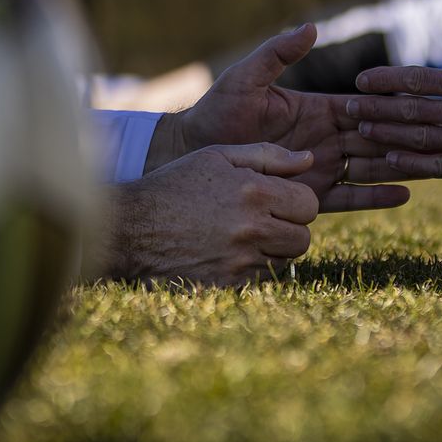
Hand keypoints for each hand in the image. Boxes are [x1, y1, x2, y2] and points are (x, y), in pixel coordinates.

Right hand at [101, 143, 318, 285]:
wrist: (131, 228)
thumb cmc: (176, 185)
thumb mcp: (217, 156)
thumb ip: (268, 155)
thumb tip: (310, 160)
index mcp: (254, 192)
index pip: (309, 205)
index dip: (296, 201)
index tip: (278, 200)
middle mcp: (252, 229)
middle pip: (303, 238)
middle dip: (289, 229)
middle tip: (263, 220)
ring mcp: (240, 261)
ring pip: (284, 262)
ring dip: (272, 250)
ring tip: (243, 236)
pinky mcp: (227, 286)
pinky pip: (261, 280)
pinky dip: (252, 269)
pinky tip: (229, 254)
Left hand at [149, 24, 409, 213]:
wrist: (195, 154)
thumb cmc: (219, 111)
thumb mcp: (247, 79)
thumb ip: (277, 55)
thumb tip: (310, 28)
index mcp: (319, 109)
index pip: (364, 104)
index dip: (390, 103)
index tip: (419, 98)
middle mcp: (328, 139)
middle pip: (376, 136)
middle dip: (405, 134)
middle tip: (440, 132)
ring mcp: (324, 168)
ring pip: (372, 167)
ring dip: (399, 164)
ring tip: (433, 163)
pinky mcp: (314, 196)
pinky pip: (352, 197)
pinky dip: (378, 196)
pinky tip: (406, 194)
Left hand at [342, 1, 441, 188]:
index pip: (416, 80)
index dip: (385, 80)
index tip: (361, 81)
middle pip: (407, 111)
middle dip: (373, 109)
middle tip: (345, 109)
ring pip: (416, 140)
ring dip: (385, 136)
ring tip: (360, 133)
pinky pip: (436, 167)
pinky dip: (411, 164)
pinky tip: (392, 161)